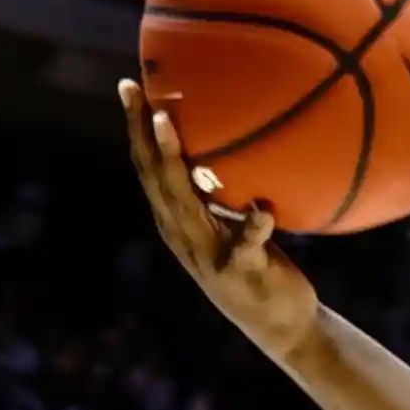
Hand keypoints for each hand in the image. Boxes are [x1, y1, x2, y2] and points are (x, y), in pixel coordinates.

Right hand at [119, 79, 318, 353]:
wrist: (279, 323)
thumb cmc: (260, 261)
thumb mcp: (237, 219)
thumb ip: (229, 188)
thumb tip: (240, 139)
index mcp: (179, 219)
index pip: (150, 167)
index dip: (138, 128)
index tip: (130, 86)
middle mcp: (183, 234)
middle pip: (154, 177)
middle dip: (142, 132)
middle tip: (137, 91)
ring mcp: (208, 254)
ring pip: (183, 205)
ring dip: (174, 163)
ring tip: (170, 124)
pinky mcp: (241, 273)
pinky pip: (245, 247)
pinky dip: (252, 227)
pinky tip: (262, 209)